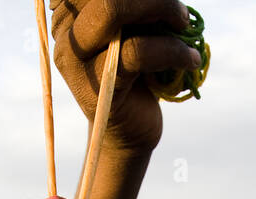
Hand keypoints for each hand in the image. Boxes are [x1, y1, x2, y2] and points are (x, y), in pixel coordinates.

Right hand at [51, 0, 199, 154]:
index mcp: (71, 10)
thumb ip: (139, 8)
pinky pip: (137, 52)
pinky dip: (172, 51)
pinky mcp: (96, 85)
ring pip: (113, 11)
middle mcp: (64, 30)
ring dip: (164, 12)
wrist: (132, 129)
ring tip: (186, 31)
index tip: (165, 3)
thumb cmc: (139, 71)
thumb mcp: (138, 29)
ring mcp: (74, 59)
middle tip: (181, 14)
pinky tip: (191, 59)